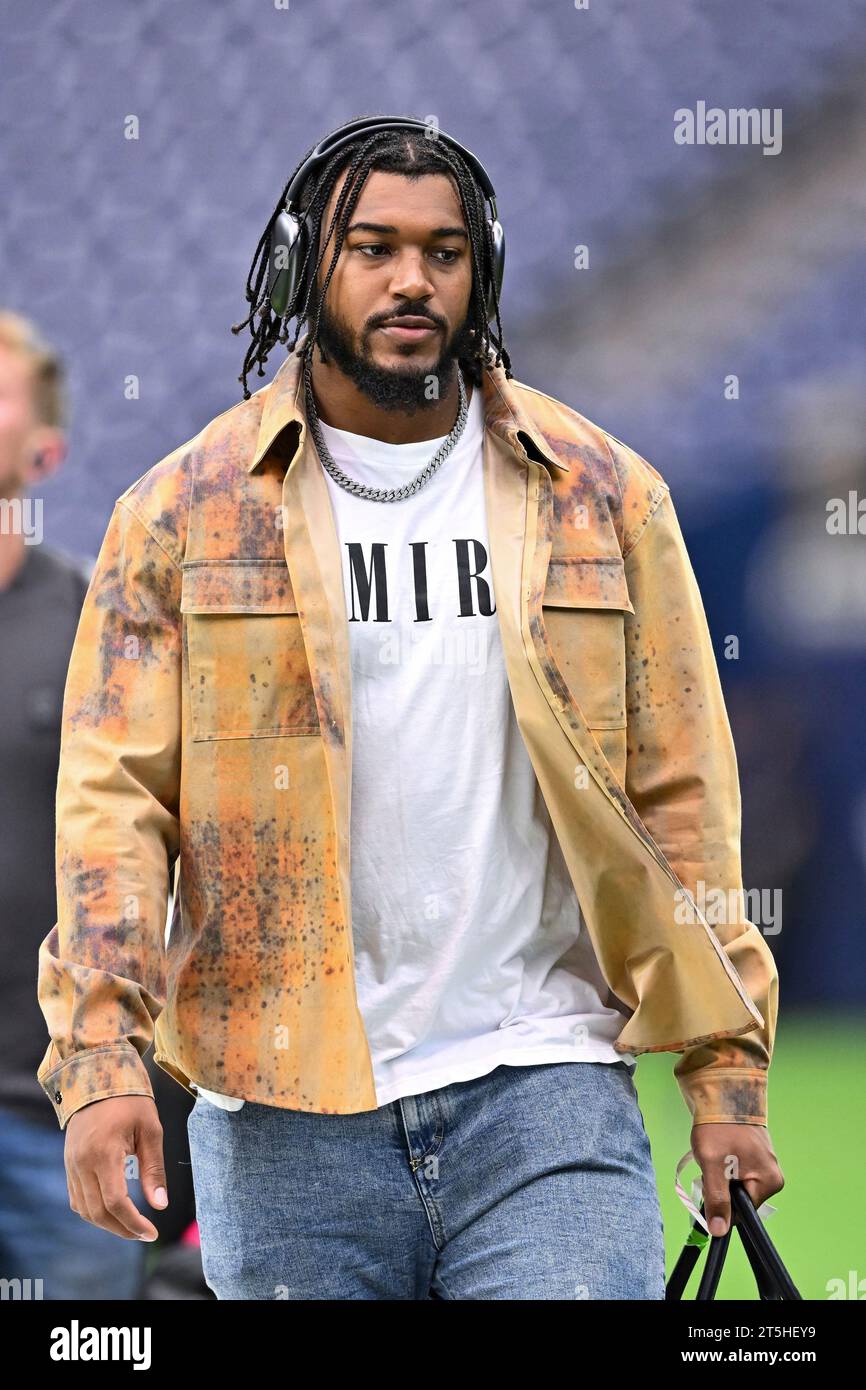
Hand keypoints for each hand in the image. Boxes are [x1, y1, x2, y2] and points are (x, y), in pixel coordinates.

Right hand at [65, 1095, 167, 1240]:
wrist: (97, 1077)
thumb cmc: (130, 1100)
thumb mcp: (150, 1130)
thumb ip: (154, 1169)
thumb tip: (161, 1204)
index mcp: (104, 1153)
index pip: (115, 1202)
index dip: (133, 1223)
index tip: (151, 1232)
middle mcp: (82, 1163)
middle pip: (98, 1212)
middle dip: (122, 1229)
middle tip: (144, 1233)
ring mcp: (72, 1164)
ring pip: (84, 1209)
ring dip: (107, 1223)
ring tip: (131, 1225)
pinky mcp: (69, 1163)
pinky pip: (77, 1198)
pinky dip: (93, 1211)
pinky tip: (112, 1211)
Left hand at [690, 1122, 783, 1236]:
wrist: (721, 1094)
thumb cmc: (718, 1127)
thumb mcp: (713, 1165)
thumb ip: (717, 1199)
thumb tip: (719, 1231)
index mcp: (768, 1182)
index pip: (742, 1213)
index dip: (722, 1206)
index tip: (708, 1189)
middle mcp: (772, 1176)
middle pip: (740, 1199)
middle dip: (720, 1188)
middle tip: (711, 1166)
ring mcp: (764, 1165)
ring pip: (736, 1186)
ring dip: (720, 1176)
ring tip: (715, 1155)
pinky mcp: (755, 1156)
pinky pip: (737, 1173)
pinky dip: (724, 1167)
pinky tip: (719, 1151)